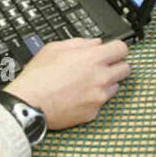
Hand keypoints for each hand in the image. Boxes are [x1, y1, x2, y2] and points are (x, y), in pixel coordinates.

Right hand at [5, 38, 129, 129]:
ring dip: (106, 83)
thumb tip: (95, 43)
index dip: (116, 48)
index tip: (112, 51)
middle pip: (126, 68)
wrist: (29, 104)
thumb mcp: (54, 48)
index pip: (122, 49)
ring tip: (87, 83)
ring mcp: (99, 97)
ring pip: (115, 87)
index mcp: (93, 58)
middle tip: (103, 66)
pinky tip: (78, 97)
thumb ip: (80, 43)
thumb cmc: (38, 77)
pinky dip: (93, 99)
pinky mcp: (93, 113)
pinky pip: (101, 103)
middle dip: (116, 65)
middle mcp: (101, 78)